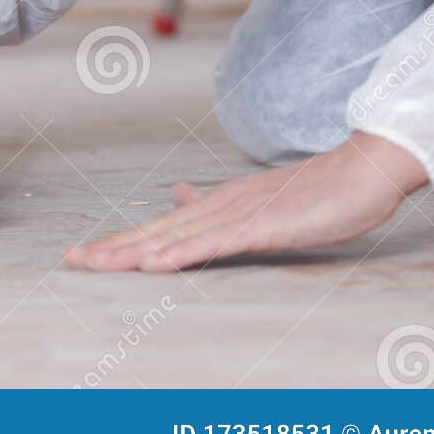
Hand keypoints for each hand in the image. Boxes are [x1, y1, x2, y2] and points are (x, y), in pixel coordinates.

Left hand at [65, 133, 427, 272]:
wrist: (361, 170)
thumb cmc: (317, 191)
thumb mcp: (258, 199)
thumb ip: (216, 204)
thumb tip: (178, 196)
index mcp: (219, 203)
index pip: (161, 226)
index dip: (122, 241)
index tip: (86, 253)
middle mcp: (222, 204)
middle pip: (158, 230)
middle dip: (114, 247)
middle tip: (72, 259)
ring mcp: (242, 214)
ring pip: (177, 236)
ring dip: (135, 250)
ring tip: (99, 263)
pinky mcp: (264, 226)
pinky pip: (216, 243)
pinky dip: (183, 252)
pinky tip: (156, 262)